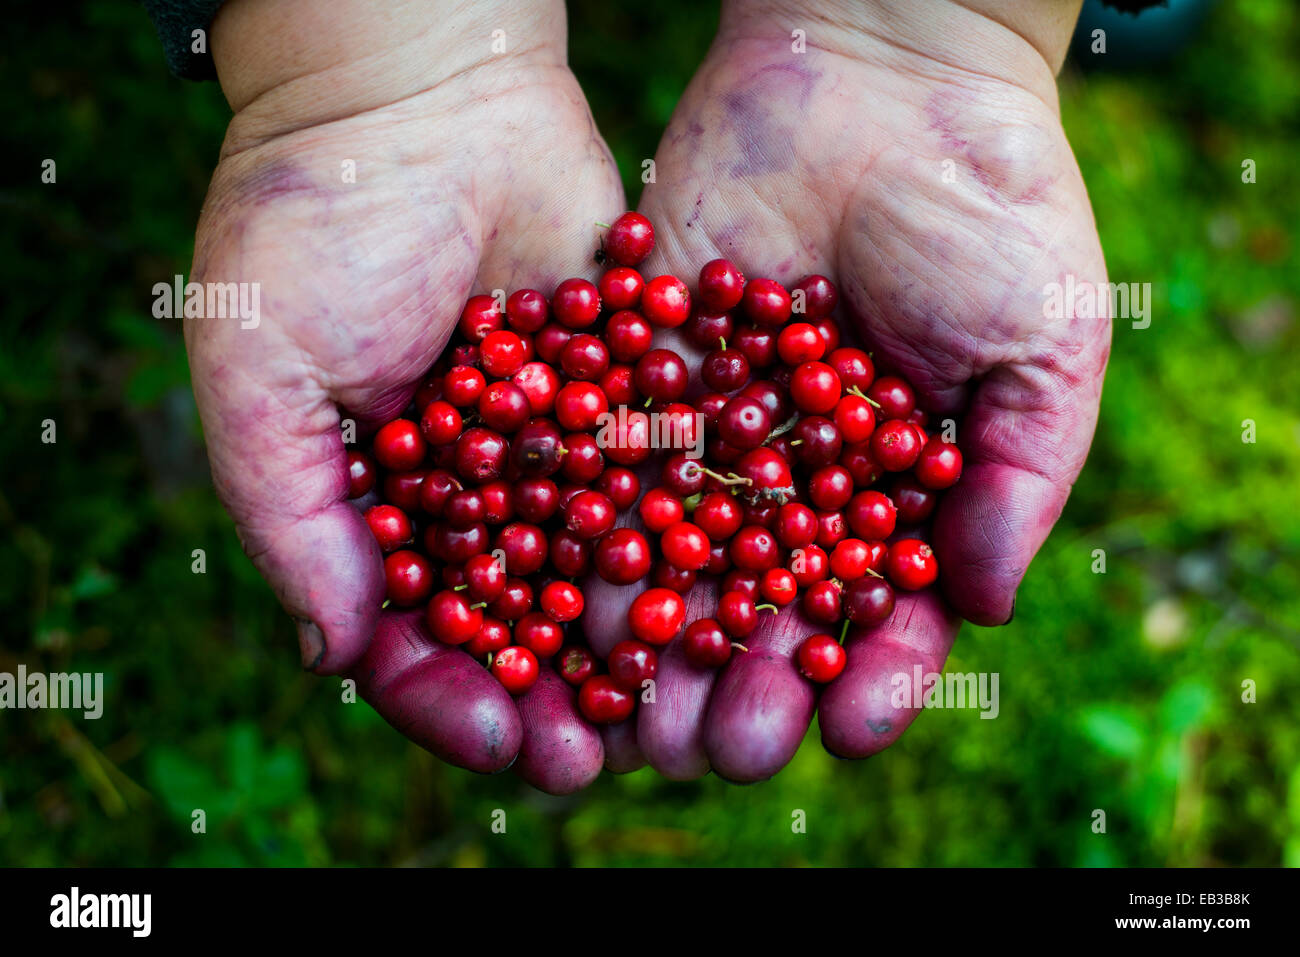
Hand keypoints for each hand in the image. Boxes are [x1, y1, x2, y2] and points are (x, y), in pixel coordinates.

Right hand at [185, 0, 624, 790]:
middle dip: (564, 694)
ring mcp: (560, 446)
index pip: (416, 634)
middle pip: (525, 622)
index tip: (504, 738)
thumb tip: (333, 656)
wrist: (417, 94)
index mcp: (382, 508)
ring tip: (690, 703)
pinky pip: (668, 474)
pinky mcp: (632, 390)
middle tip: (607, 756)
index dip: (454, 696)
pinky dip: (703, 533)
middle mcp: (479, 493)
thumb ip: (288, 514)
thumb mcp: (264, 372)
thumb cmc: (309, 227)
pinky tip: (743, 589)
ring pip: (608, 565)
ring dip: (646, 641)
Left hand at [581, 0, 1109, 779]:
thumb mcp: (1044, 343)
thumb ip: (1021, 476)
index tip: (859, 726)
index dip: (877, 674)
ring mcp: (720, 437)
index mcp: (900, 495)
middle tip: (732, 744)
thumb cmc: (994, 211)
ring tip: (642, 715)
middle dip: (752, 684)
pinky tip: (580, 604)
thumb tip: (985, 608)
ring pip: (684, 564)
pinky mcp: (649, 380)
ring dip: (664, 646)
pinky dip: (599, 538)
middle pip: (770, 609)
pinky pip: (621, 470)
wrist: (886, 81)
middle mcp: (801, 484)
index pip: (887, 611)